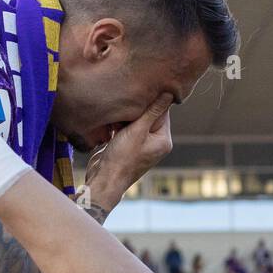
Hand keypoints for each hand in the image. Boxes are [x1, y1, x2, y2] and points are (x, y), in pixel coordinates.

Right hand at [84, 93, 173, 208]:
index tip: (137, 97)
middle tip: (124, 111)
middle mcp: (155, 143)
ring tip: (117, 123)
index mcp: (163, 140)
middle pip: (149, 116)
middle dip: (135, 111)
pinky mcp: (127, 147)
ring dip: (125, 119)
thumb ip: (153, 111)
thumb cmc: (122, 158)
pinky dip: (119, 126)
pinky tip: (112, 127)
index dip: (149, 103)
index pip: (162, 112)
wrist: (103, 179)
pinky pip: (126, 130)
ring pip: (135, 122)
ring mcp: (141, 145)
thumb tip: (170, 93)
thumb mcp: (138, 131)